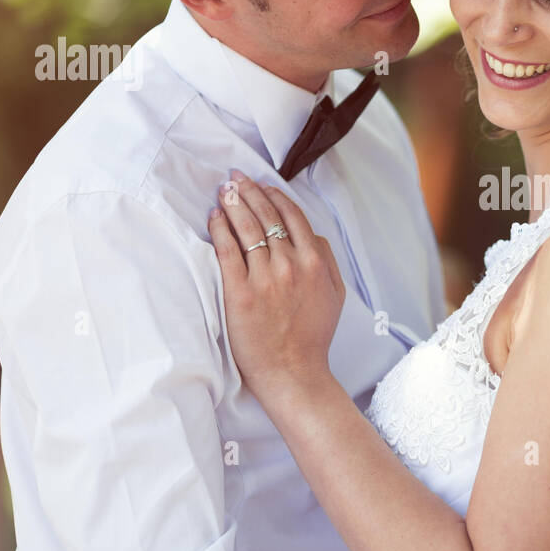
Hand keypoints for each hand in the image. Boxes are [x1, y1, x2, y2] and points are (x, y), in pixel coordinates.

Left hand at [207, 170, 345, 412]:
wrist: (293, 372)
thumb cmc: (312, 337)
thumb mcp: (334, 295)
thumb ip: (327, 260)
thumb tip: (311, 235)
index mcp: (315, 263)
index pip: (293, 217)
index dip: (275, 195)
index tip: (262, 185)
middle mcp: (291, 265)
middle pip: (267, 217)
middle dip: (250, 191)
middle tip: (236, 178)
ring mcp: (265, 278)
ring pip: (247, 229)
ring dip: (234, 203)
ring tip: (224, 191)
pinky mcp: (240, 293)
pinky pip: (227, 251)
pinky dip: (220, 229)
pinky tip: (215, 217)